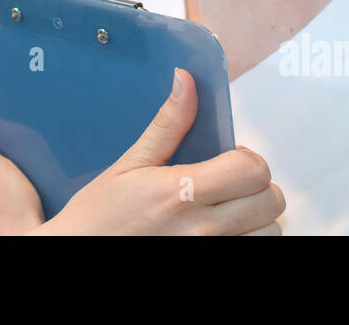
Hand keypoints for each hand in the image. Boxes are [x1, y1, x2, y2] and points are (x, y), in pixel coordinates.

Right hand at [33, 69, 284, 234]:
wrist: (77, 254)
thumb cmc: (100, 217)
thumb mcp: (128, 166)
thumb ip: (167, 125)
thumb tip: (186, 80)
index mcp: (181, 192)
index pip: (252, 169)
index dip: (246, 159)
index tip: (227, 160)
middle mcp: (202, 229)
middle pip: (271, 203)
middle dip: (256, 188)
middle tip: (229, 186)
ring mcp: (209, 254)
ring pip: (269, 233)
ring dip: (256, 221)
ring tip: (227, 213)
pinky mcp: (212, 268)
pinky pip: (253, 252)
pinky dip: (245, 239)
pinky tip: (220, 232)